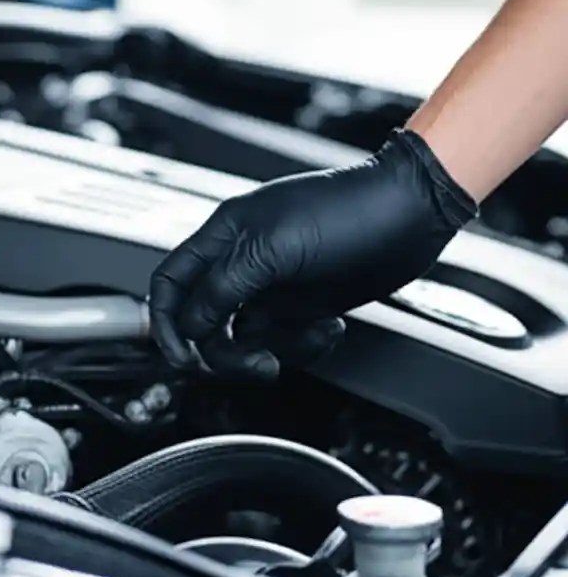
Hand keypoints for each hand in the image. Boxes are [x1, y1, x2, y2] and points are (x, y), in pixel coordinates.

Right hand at [148, 130, 477, 380]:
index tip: (182, 356)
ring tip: (307, 341)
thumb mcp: (273, 249)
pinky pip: (284, 340)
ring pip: (244, 337)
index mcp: (224, 237)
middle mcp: (242, 262)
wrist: (410, 213)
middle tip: (255, 365)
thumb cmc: (346, 212)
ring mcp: (272, 285)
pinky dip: (305, 345)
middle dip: (225, 350)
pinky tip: (331, 329)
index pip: (170, 282)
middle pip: (204, 320)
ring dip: (272, 350)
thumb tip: (193, 324)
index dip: (166, 322)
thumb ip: (224, 286)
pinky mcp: (303, 303)